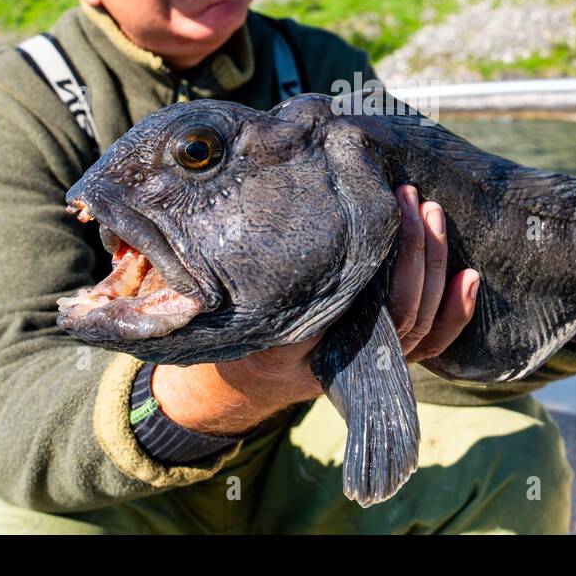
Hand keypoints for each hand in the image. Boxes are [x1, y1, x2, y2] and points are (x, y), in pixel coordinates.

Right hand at [153, 184, 478, 434]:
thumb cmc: (215, 325)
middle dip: (417, 251)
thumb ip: (161, 262)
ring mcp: (367, 355)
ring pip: (421, 322)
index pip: (360, 306)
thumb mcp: (184, 298)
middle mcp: (339, 351)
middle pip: (402, 310)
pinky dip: (457, 311)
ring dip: (436, 265)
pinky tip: (469, 275)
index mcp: (295, 337)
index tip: (386, 205)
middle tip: (410, 196)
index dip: (391, 261)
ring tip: (428, 210)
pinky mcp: (385, 350)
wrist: (238, 379)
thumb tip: (106, 217)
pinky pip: (434, 342)